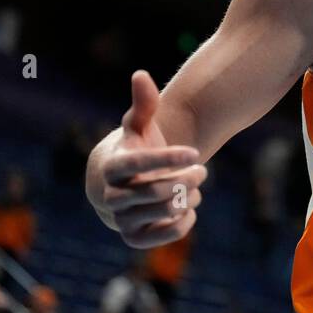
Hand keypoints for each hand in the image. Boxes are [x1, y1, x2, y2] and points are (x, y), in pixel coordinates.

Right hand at [100, 70, 205, 248]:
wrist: (123, 185)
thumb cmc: (136, 148)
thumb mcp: (138, 126)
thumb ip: (143, 104)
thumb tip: (140, 74)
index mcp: (112, 166)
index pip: (136, 165)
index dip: (166, 159)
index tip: (194, 152)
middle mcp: (111, 196)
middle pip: (154, 191)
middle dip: (186, 179)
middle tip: (202, 170)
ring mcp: (121, 220)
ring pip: (162, 212)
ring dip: (187, 198)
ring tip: (195, 187)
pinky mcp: (135, 238)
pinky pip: (163, 236)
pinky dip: (183, 223)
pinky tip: (190, 207)